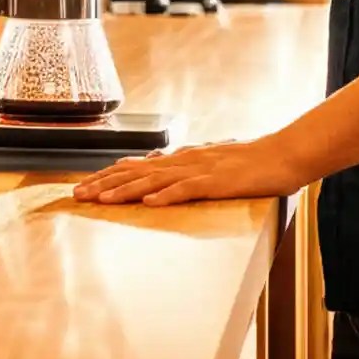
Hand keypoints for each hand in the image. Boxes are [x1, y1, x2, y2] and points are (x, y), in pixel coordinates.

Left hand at [72, 136, 306, 205]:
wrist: (281, 155)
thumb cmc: (245, 163)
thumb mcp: (205, 161)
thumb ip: (177, 164)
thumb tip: (150, 163)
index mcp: (178, 159)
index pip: (133, 168)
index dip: (106, 178)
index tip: (82, 187)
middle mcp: (181, 161)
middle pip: (135, 173)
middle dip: (104, 184)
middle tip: (77, 195)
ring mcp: (198, 170)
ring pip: (154, 181)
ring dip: (126, 191)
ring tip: (102, 200)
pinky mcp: (216, 182)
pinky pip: (188, 190)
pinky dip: (167, 196)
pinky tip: (150, 203)